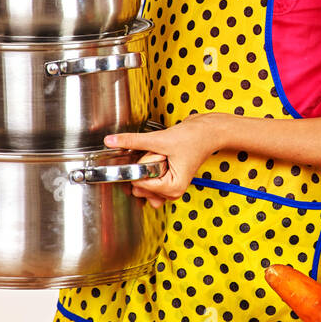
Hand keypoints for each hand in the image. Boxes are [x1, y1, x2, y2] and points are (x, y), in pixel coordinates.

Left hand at [103, 114, 224, 208]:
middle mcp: (172, 191)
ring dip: (146, 166)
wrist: (209, 130)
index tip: (154, 154)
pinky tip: (158, 156)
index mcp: (173, 189)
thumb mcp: (161, 139)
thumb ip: (133, 141)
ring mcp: (169, 186)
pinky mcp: (167, 178)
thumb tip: (111, 141)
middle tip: (159, 153)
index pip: (140, 185)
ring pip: (142, 184)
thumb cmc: (195, 138)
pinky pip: (148, 178)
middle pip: (140, 187)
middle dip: (144, 168)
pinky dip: (148, 166)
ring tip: (161, 154)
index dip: (141, 167)